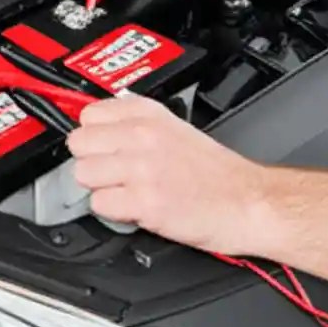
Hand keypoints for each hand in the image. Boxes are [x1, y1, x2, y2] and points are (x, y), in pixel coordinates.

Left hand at [68, 96, 272, 255]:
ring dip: (101, 188)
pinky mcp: (145, 201)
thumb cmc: (216, 172)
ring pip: (84, 174)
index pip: (88, 116)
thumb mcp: (173, 128)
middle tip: (115, 174)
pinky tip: (135, 208)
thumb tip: (95, 130)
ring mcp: (142, 168)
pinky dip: (113, 212)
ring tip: (127, 192)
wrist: (250, 202)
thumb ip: (134, 125)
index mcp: (148, 114)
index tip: (104, 148)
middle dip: (92, 162)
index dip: (94, 137)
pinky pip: (99, 204)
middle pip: (78, 144)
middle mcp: (142, 136)